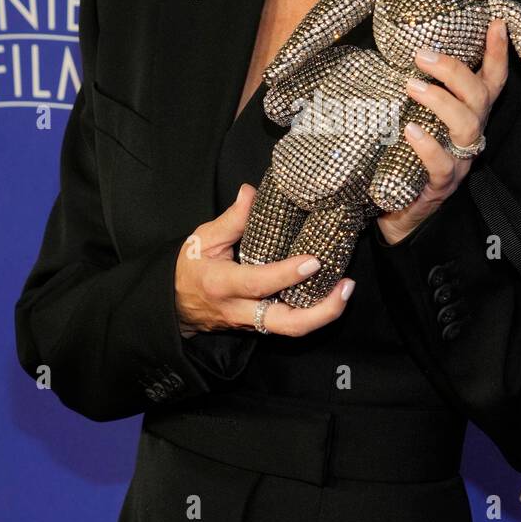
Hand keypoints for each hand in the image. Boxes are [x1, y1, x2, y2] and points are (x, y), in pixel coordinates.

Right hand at [175, 184, 355, 336]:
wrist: (174, 306)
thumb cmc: (189, 268)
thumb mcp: (203, 239)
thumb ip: (232, 219)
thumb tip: (252, 192)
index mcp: (222, 284)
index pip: (259, 282)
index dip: (288, 274)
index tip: (314, 260)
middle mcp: (239, 310)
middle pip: (285, 323)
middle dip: (321, 312)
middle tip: (346, 287)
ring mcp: (251, 323)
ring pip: (291, 329)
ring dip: (323, 313)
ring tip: (345, 289)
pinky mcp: (260, 327)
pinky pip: (288, 324)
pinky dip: (312, 311)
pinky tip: (330, 292)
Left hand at [376, 18, 509, 245]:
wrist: (395, 212)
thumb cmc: (404, 156)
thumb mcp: (416, 117)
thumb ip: (417, 91)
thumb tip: (397, 50)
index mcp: (467, 115)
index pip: (492, 81)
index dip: (498, 53)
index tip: (495, 22)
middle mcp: (470, 136)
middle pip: (479, 97)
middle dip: (454, 70)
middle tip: (423, 54)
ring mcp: (459, 161)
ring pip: (466, 125)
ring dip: (440, 100)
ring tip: (411, 86)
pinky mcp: (441, 185)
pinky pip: (441, 163)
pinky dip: (427, 144)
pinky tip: (410, 130)